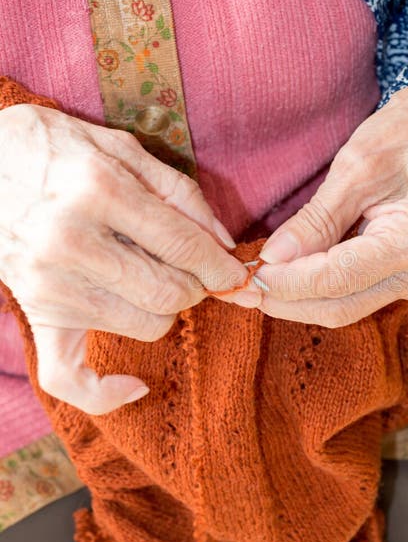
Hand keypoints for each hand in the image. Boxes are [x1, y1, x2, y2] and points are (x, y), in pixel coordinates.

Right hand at [0, 104, 258, 412]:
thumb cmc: (58, 150)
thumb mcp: (121, 149)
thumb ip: (179, 192)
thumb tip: (223, 243)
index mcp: (99, 190)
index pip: (183, 245)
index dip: (222, 266)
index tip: (238, 275)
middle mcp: (71, 240)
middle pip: (171, 293)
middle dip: (198, 287)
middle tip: (196, 273)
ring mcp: (49, 283)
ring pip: (146, 325)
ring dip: (167, 311)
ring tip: (156, 282)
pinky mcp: (35, 313)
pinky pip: (69, 378)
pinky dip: (109, 393)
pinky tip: (138, 385)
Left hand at [255, 72, 407, 326]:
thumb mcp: (355, 165)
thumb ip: (315, 220)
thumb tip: (272, 260)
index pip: (338, 279)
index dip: (286, 283)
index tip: (247, 276)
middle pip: (342, 306)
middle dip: (287, 300)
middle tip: (243, 287)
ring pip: (348, 307)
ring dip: (302, 298)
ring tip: (263, 279)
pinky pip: (361, 296)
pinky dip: (324, 288)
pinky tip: (297, 274)